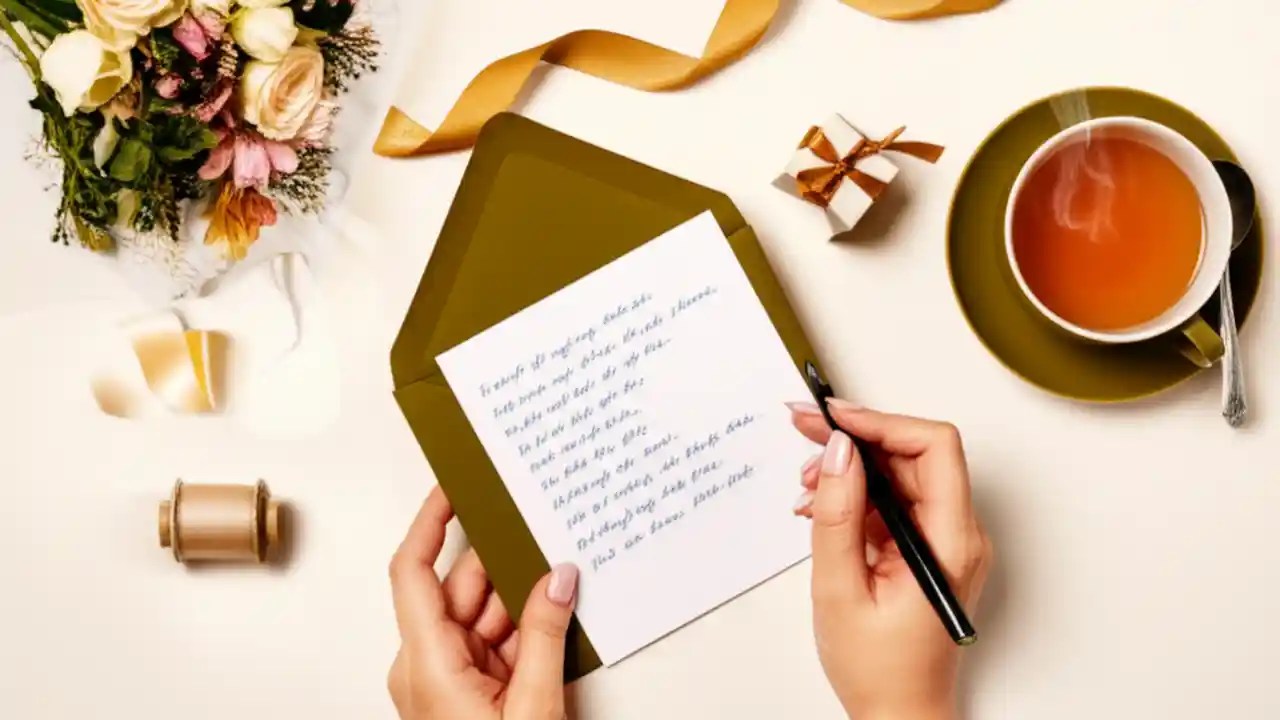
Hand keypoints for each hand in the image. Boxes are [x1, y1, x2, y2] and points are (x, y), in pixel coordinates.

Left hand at [388, 487, 579, 719]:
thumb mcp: (533, 708)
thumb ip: (546, 638)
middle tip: (546, 535)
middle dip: (506, 566)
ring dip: (521, 603)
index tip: (451, 489)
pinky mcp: (461, 689)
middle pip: (460, 590)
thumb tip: (558, 579)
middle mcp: (425, 665)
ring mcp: (443, 677)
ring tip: (564, 582)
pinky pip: (490, 641)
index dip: (429, 523)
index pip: (413, 572)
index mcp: (428, 663)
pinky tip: (554, 621)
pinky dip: (521, 630)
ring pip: (481, 615)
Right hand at [788, 400, 992, 719]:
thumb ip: (838, 515)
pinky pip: (897, 502)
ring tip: (808, 487)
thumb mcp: (841, 589)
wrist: (898, 714)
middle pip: (915, 454)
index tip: (835, 418)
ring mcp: (945, 542)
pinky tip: (822, 509)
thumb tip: (840, 453)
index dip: (881, 422)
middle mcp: (958, 536)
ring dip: (852, 470)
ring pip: (902, 475)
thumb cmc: (879, 670)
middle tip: (805, 430)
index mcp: (949, 543)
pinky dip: (858, 497)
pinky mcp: (928, 549)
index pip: (933, 447)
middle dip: (856, 440)